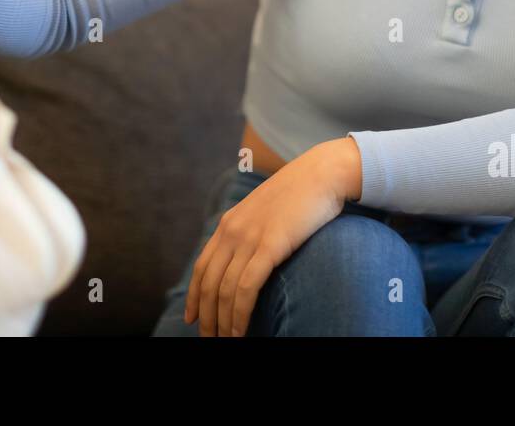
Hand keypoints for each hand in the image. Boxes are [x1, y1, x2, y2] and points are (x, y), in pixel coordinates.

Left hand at [185, 137, 362, 335]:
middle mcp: (232, 231)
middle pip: (209, 283)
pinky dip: (239, 314)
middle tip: (208, 339)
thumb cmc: (301, 195)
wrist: (322, 174)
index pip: (202, 267)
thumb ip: (252, 231)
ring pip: (224, 290)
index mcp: (229, 223)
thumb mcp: (266, 211)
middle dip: (206, 316)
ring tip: (227, 341)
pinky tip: (240, 329)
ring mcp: (249, 238)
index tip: (192, 317)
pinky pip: (246, 288)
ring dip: (222, 321)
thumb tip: (249, 257)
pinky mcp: (269, 246)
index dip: (195, 295)